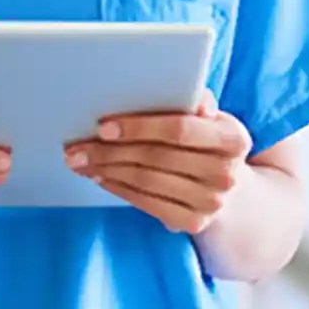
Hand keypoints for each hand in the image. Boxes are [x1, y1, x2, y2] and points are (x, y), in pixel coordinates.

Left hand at [65, 90, 251, 234]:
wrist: (231, 190)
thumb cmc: (207, 141)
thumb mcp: (211, 117)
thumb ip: (193, 100)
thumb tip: (170, 84)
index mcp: (233, 139)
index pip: (179, 129)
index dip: (139, 127)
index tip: (103, 126)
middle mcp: (226, 174)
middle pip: (156, 157)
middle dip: (110, 150)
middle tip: (75, 147)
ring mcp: (211, 203)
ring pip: (146, 181)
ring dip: (107, 169)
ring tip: (80, 160)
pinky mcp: (193, 223)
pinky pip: (146, 204)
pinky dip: (118, 188)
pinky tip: (100, 177)